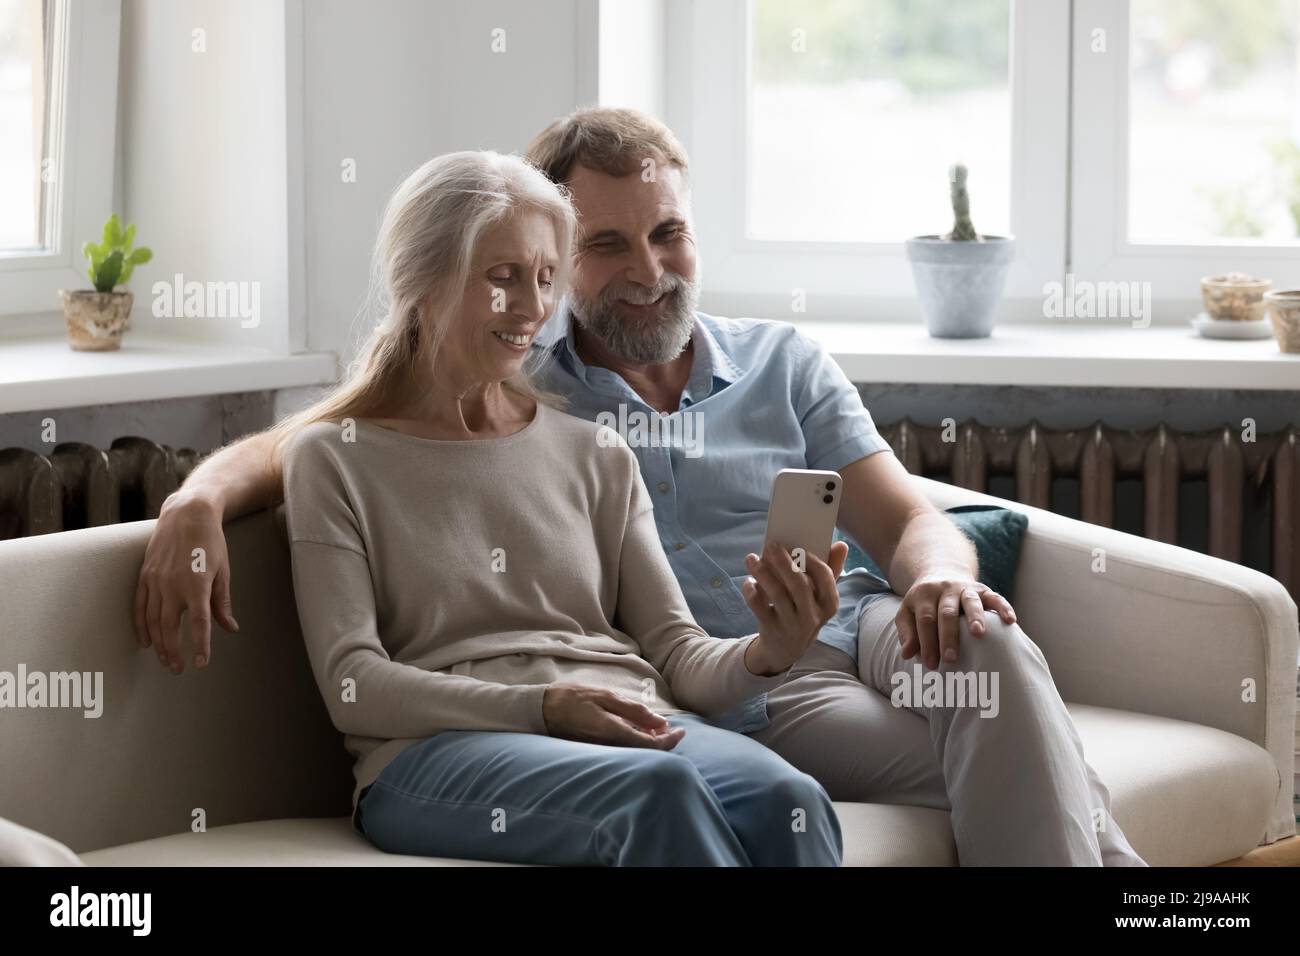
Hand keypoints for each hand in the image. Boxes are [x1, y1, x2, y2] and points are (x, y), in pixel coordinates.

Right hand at [134, 493, 238, 672]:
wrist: (187, 514)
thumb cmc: (211, 542)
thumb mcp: (223, 571)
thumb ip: (222, 602)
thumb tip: (230, 628)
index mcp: (197, 584)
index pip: (199, 624)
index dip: (200, 646)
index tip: (201, 664)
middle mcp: (173, 584)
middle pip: (169, 627)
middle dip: (173, 651)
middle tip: (178, 669)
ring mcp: (155, 580)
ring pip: (151, 620)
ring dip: (157, 643)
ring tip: (164, 660)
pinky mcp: (144, 575)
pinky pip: (139, 606)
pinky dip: (141, 626)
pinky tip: (145, 640)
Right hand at [542, 683, 684, 748]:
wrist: (541, 710)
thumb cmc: (573, 699)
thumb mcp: (606, 697)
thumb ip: (634, 711)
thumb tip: (661, 723)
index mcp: (614, 733)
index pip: (651, 746)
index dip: (670, 741)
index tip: (681, 732)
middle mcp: (610, 747)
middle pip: (645, 753)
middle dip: (662, 742)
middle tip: (671, 728)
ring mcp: (603, 751)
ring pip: (635, 752)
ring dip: (649, 742)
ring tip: (655, 727)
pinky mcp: (597, 751)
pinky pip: (623, 751)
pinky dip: (635, 742)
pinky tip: (637, 731)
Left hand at [741, 539, 848, 674]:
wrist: (787, 650)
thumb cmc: (805, 612)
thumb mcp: (820, 598)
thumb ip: (831, 570)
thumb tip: (841, 544)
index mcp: (828, 605)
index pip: (825, 577)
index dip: (811, 559)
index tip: (796, 546)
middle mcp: (812, 616)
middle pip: (799, 584)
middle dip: (784, 562)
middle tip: (771, 545)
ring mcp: (791, 625)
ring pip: (777, 594)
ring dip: (763, 573)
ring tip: (751, 558)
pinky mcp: (771, 630)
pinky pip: (759, 606)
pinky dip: (751, 591)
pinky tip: (748, 581)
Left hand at [896, 572, 1015, 668]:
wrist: (941, 574)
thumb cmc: (924, 603)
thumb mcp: (908, 612)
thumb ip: (907, 632)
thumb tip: (906, 654)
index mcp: (925, 595)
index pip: (926, 620)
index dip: (927, 642)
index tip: (931, 664)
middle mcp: (946, 589)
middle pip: (946, 613)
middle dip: (948, 637)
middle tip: (950, 659)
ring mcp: (966, 588)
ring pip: (971, 601)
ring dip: (975, 617)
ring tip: (979, 634)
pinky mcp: (983, 589)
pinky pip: (995, 597)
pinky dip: (1004, 607)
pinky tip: (1010, 620)